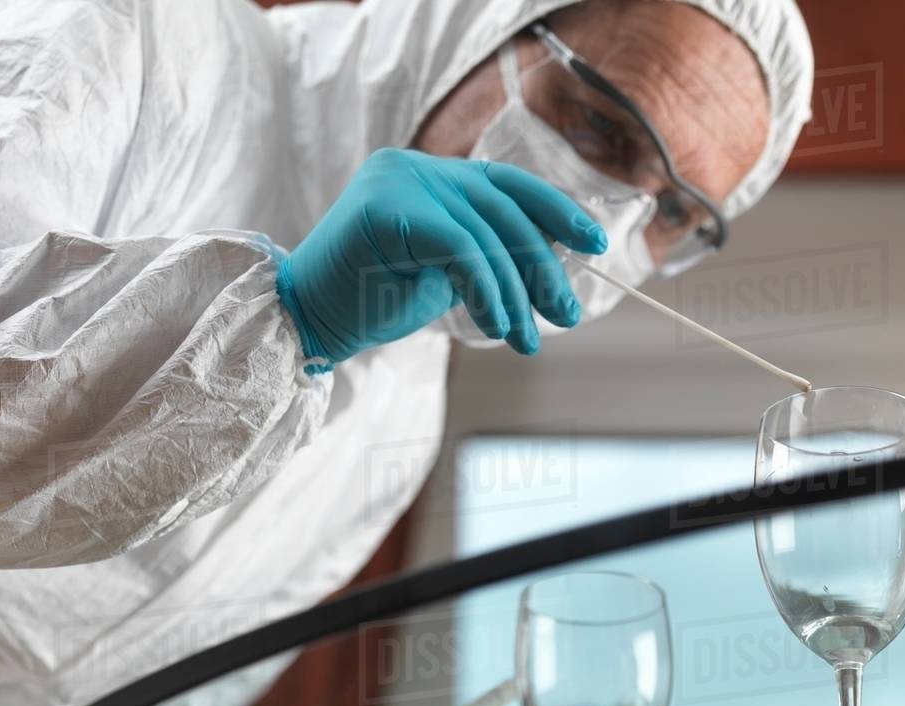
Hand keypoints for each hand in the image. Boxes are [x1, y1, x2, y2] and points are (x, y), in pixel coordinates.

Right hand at [276, 147, 607, 368]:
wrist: (309, 322)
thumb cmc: (371, 301)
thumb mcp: (444, 272)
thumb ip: (486, 255)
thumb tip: (553, 270)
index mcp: (430, 175)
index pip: (506, 184)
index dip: (556, 210)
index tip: (595, 243)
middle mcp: (415, 166)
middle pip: (503, 208)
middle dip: (542, 266)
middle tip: (567, 314)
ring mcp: (399, 180)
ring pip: (486, 233)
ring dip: (515, 293)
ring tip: (527, 339)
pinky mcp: (388, 207)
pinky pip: (461, 248)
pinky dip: (487, 291)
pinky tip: (497, 327)